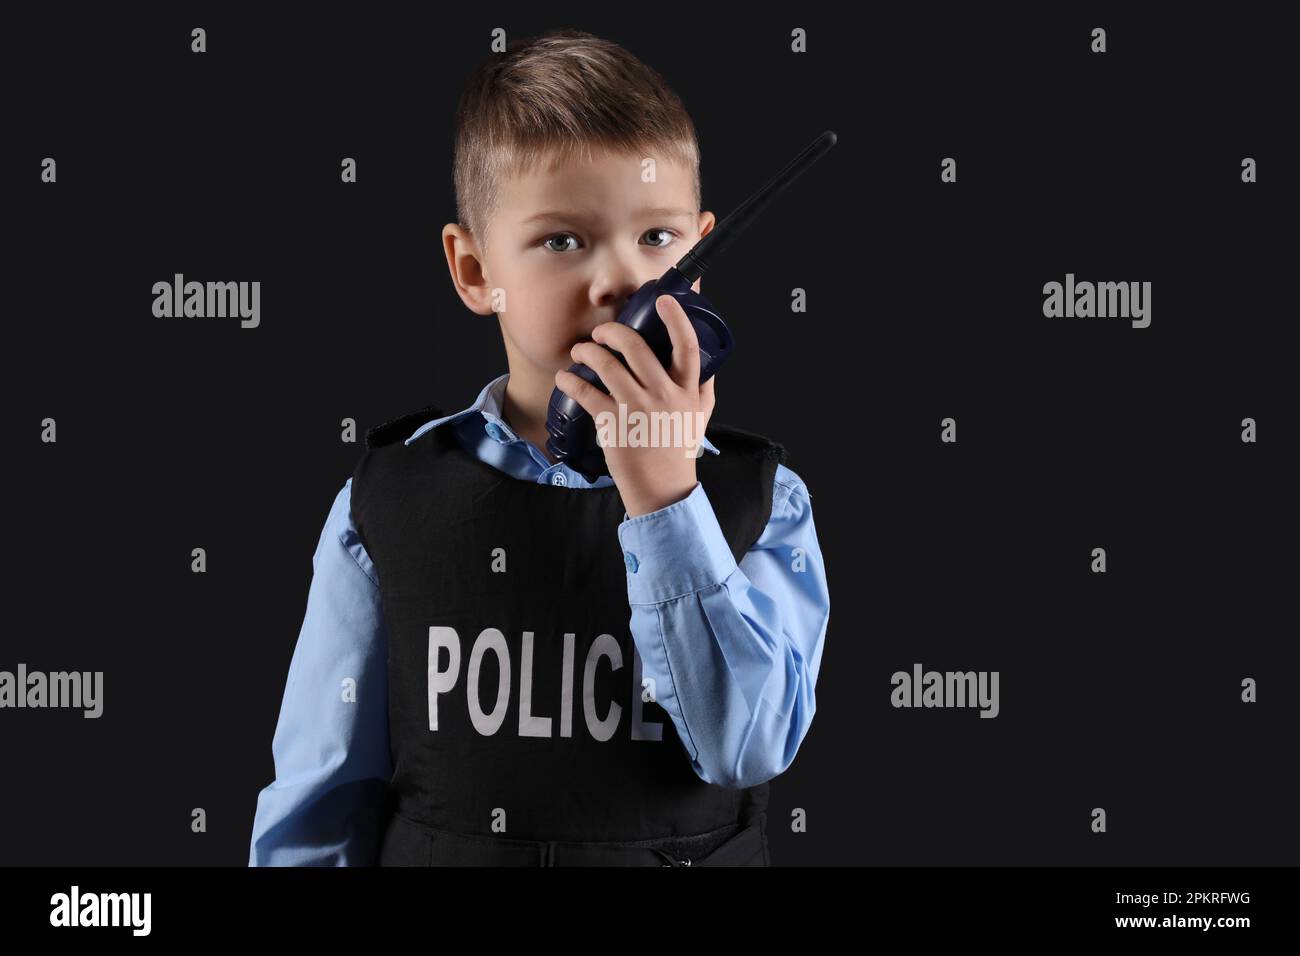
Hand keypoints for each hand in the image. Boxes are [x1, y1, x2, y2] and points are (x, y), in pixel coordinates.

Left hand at [555, 294, 715, 517]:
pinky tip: (565, 378)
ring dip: (587, 351)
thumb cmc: (678, 453)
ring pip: (607, 365)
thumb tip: (706, 368)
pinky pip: (587, 393)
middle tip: (601, 332)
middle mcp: (664, 395)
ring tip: (580, 351)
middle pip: (636, 348)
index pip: (687, 347)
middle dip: (612, 331)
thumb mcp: (700, 418)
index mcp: (686, 391)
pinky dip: (571, 381)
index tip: (663, 300)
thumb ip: (704, 390)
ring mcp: (638, 409)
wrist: (663, 490)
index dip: (676, 319)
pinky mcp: (615, 424)